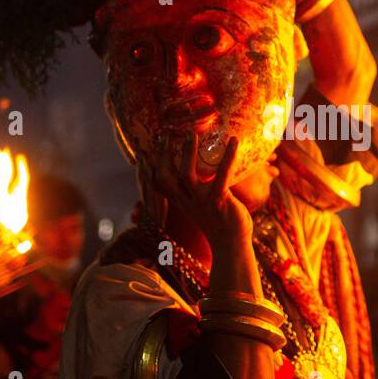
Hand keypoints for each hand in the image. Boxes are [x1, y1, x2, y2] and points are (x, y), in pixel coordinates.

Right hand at [140, 132, 251, 252]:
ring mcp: (202, 202)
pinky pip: (221, 176)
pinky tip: (233, 142)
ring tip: (191, 134)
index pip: (157, 184)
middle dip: (162, 155)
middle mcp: (187, 201)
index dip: (148, 167)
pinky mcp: (219, 202)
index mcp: (180, 201)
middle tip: (165, 133)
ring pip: (186, 175)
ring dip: (187, 153)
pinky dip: (228, 157)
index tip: (143, 149)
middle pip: (165, 177)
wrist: (232, 245)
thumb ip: (196, 191)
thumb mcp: (201, 206)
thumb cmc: (219, 222)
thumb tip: (202, 169)